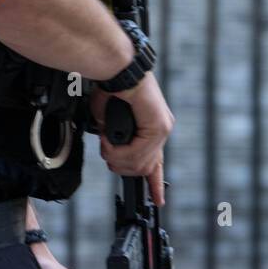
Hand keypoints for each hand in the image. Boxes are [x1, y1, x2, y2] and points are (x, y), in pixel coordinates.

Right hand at [89, 73, 174, 205]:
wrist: (116, 68)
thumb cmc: (111, 86)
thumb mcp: (108, 119)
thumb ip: (113, 137)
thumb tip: (111, 148)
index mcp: (151, 127)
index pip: (156, 162)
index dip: (155, 183)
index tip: (158, 200)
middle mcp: (160, 128)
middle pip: (144, 168)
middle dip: (120, 166)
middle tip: (107, 153)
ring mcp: (161, 128)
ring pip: (139, 164)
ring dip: (117, 158)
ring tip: (106, 144)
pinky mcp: (158, 127)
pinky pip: (138, 154)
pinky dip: (119, 152)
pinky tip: (109, 141)